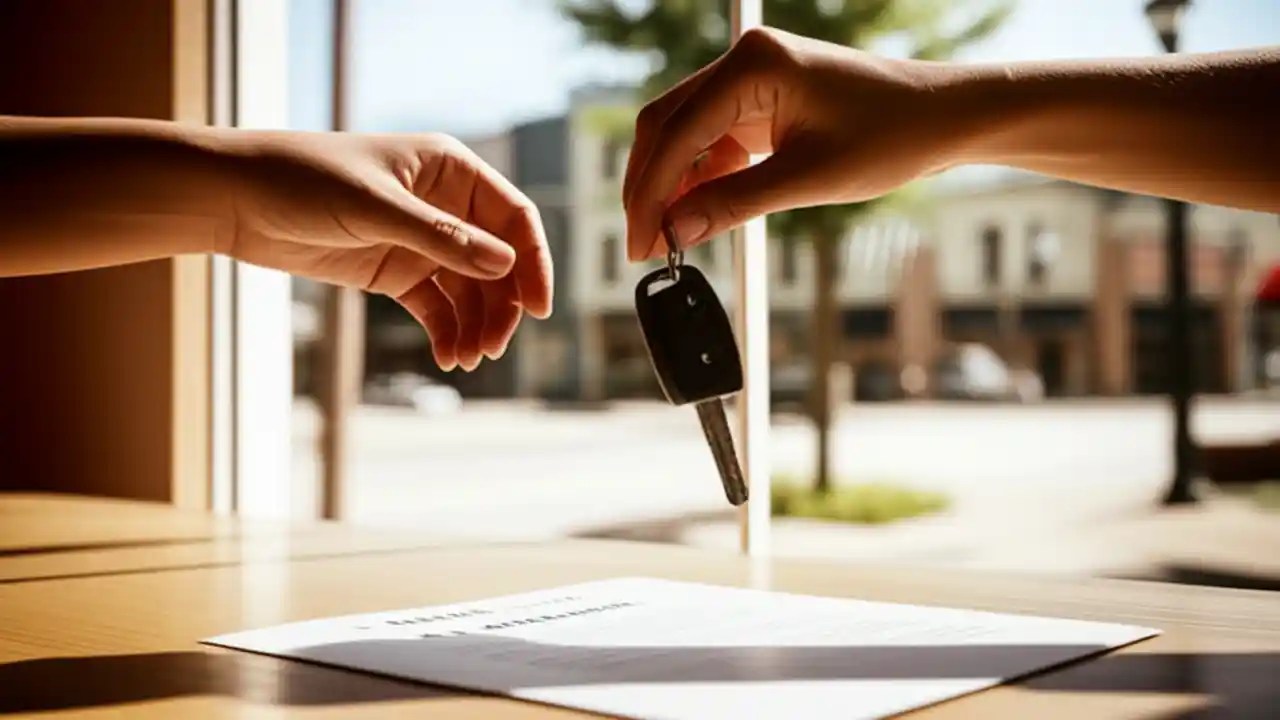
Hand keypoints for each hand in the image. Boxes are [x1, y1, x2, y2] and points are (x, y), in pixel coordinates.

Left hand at [228, 131, 552, 370]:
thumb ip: (442, 238)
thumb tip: (507, 265)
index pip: (513, 218)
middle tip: (492, 348)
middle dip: (501, 306)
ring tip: (466, 360)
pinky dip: (446, 332)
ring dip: (475, 326)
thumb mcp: (376, 208)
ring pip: (470, 290)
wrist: (236, 199)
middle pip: (497, 262)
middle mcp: (443, 204)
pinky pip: (436, 307)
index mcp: (450, 170)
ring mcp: (420, 240)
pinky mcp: (395, 270)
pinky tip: (447, 357)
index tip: (538, 309)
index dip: (533, 263)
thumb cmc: (304, 180)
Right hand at [624, 27, 953, 260]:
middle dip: (650, 188)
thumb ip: (734, 204)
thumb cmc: (889, 137)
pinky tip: (698, 214)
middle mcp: (742, 62)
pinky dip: (700, 178)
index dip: (651, 193)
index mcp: (752, 64)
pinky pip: (711, 140)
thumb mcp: (807, 179)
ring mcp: (749, 80)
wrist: (941, 118)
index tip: (642, 242)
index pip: (676, 132)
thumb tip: (675, 232)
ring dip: (672, 185)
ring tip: (669, 238)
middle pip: (665, 126)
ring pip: (682, 134)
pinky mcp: (759, 101)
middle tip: (644, 245)